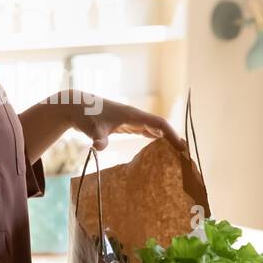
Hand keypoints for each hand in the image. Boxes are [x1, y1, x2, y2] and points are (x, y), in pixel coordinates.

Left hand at [59, 92, 186, 152]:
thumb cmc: (85, 116)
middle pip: (161, 126)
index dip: (172, 134)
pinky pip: (146, 131)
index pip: (159, 124)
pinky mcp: (126, 124)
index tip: (181, 148)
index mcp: (132, 115)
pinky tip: (161, 149)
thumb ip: (98, 139)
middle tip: (186, 156)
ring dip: (167, 139)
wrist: (76, 107)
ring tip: (178, 154)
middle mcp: (135, 116)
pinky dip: (156, 139)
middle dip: (174, 138)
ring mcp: (131, 120)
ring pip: (155, 128)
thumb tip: (98, 148)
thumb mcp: (92, 129)